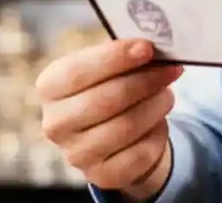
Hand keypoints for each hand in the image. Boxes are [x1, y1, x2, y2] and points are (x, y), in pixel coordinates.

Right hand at [35, 39, 182, 199]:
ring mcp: (76, 154)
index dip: (115, 58)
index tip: (147, 48)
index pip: (78, 71)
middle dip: (145, 81)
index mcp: (50, 87)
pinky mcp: (102, 175)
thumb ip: (123, 55)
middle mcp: (55, 123)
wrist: (114, 135)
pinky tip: (158, 122)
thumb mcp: (109, 67)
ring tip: (166, 93)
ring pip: (127, 125)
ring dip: (156, 105)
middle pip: (106, 99)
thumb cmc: (110, 88)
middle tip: (171, 69)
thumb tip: (152, 47)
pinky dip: (158, 133)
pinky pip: (140, 152)